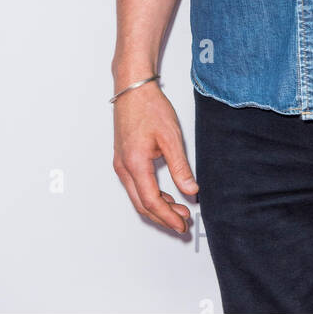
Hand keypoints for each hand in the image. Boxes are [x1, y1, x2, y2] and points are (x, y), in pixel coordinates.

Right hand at [112, 83, 198, 233]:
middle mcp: (124, 167)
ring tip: (179, 210)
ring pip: (137, 197)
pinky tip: (166, 195)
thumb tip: (191, 190)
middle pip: (142, 204)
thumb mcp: (171, 137)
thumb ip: (180, 167)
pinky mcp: (124, 159)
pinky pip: (136, 186)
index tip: (182, 224)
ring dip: (157, 207)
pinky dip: (150, 195)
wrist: (133, 89)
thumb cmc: (149, 107)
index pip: (151, 201)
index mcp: (135, 163)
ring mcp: (121, 164)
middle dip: (163, 217)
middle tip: (183, 223)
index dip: (167, 217)